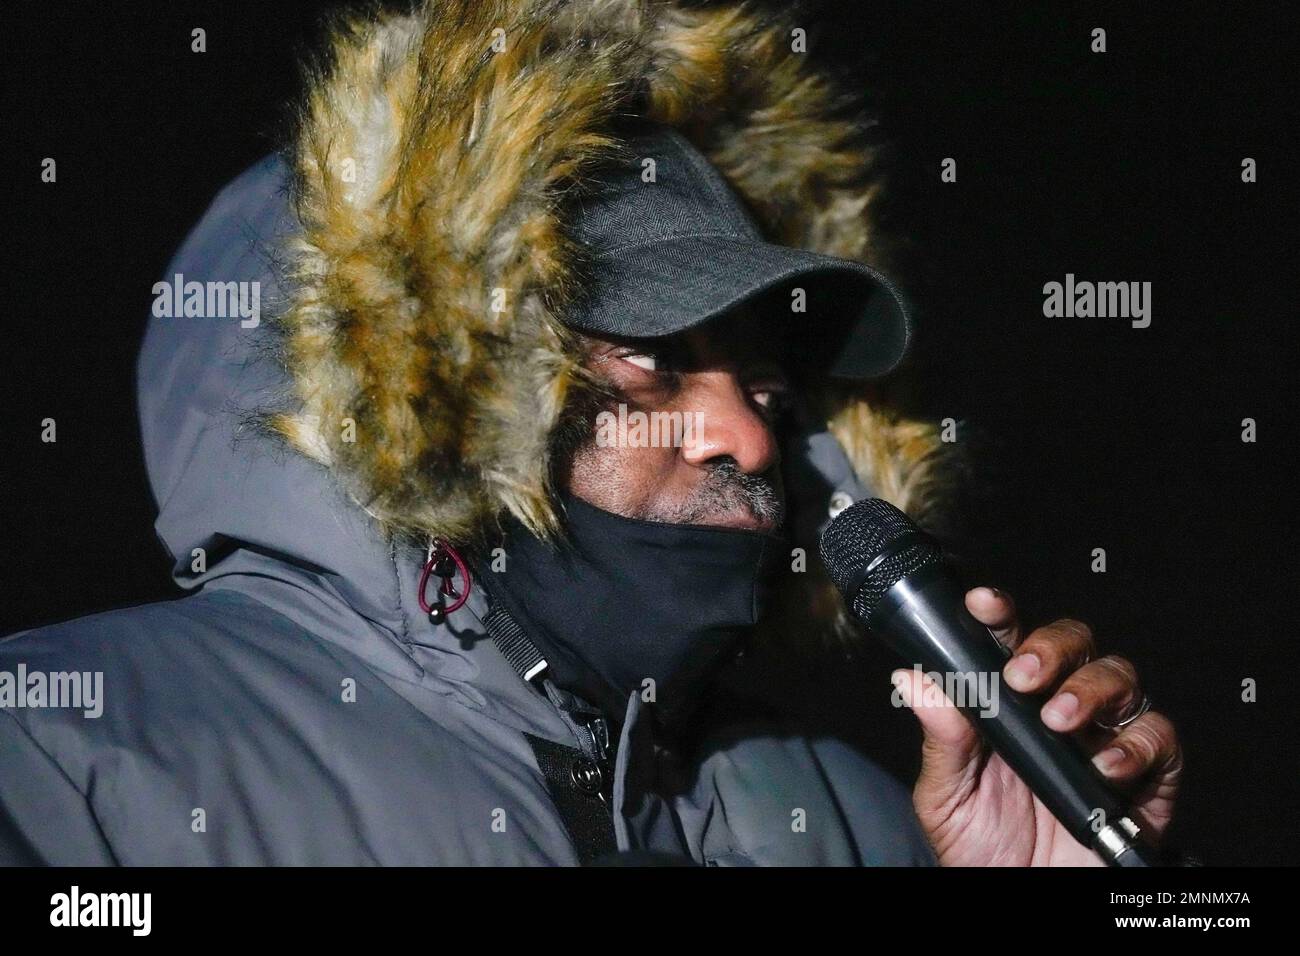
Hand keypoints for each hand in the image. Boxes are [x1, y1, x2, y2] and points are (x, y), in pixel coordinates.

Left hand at [891, 586, 1182, 865]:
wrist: (1026, 900)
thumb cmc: (984, 847)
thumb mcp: (947, 796)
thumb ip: (940, 738)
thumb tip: (911, 679)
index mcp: (1007, 702)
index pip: (1008, 639)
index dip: (999, 614)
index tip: (982, 605)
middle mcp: (1059, 708)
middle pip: (1072, 643)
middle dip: (1049, 647)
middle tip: (1022, 676)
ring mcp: (1104, 736)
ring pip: (1118, 676)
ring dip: (1090, 689)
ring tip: (1060, 719)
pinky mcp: (1147, 775)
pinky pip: (1158, 737)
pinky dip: (1135, 745)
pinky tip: (1103, 766)